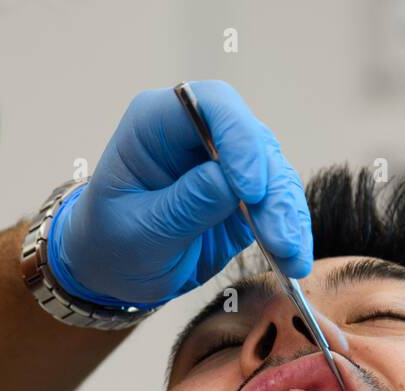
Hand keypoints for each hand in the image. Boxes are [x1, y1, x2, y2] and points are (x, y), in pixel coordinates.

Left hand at [47, 79, 310, 308]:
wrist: (112, 270)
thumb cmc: (110, 242)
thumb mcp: (140, 231)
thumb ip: (185, 205)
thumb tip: (231, 184)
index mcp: (156, 123)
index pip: (209, 105)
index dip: (237, 138)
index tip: (249, 188)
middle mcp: (198, 133)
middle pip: (253, 140)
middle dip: (272, 190)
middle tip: (280, 238)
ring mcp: (226, 162)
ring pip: (274, 172)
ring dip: (288, 214)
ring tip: (292, 258)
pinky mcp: (246, 195)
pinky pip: (278, 203)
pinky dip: (290, 229)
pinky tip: (294, 259)